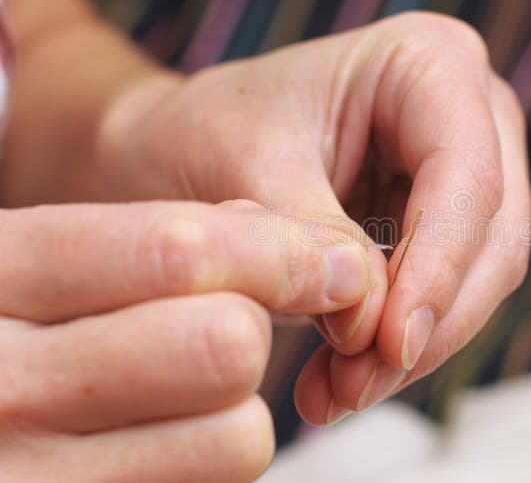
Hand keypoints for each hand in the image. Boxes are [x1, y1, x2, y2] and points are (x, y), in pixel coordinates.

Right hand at [0, 199, 371, 480]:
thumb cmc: (4, 326)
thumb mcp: (36, 259)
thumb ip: (155, 240)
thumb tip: (314, 253)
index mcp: (0, 276)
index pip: (180, 251)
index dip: (282, 252)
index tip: (329, 261)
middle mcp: (8, 385)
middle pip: (230, 343)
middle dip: (254, 328)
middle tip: (226, 326)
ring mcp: (35, 478)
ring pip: (241, 434)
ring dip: (240, 409)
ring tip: (183, 394)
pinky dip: (213, 461)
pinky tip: (163, 440)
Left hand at [100, 12, 530, 422]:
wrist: (176, 148)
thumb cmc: (203, 132)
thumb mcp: (244, 170)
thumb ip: (314, 241)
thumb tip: (373, 325)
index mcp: (427, 62)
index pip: (465, 176)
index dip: (439, 267)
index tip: (391, 345)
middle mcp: (467, 114)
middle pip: (490, 236)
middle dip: (427, 323)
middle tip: (354, 387)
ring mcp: (462, 173)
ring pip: (478, 280)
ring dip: (411, 349)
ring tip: (334, 393)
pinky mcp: (441, 227)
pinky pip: (446, 298)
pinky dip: (396, 349)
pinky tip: (340, 380)